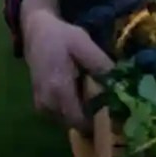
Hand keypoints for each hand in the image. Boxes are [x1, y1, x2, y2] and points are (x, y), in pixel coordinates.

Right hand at [22, 0, 113, 133]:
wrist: (36, 32)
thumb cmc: (61, 37)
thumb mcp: (83, 43)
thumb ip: (100, 64)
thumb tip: (120, 84)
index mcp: (58, 90)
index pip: (82, 121)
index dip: (99, 120)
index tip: (113, 110)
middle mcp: (47, 103)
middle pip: (77, 123)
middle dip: (92, 115)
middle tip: (106, 99)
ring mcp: (42, 106)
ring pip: (69, 121)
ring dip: (82, 112)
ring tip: (91, 92)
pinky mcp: (40, 106)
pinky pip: (61, 116)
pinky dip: (72, 109)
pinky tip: (78, 92)